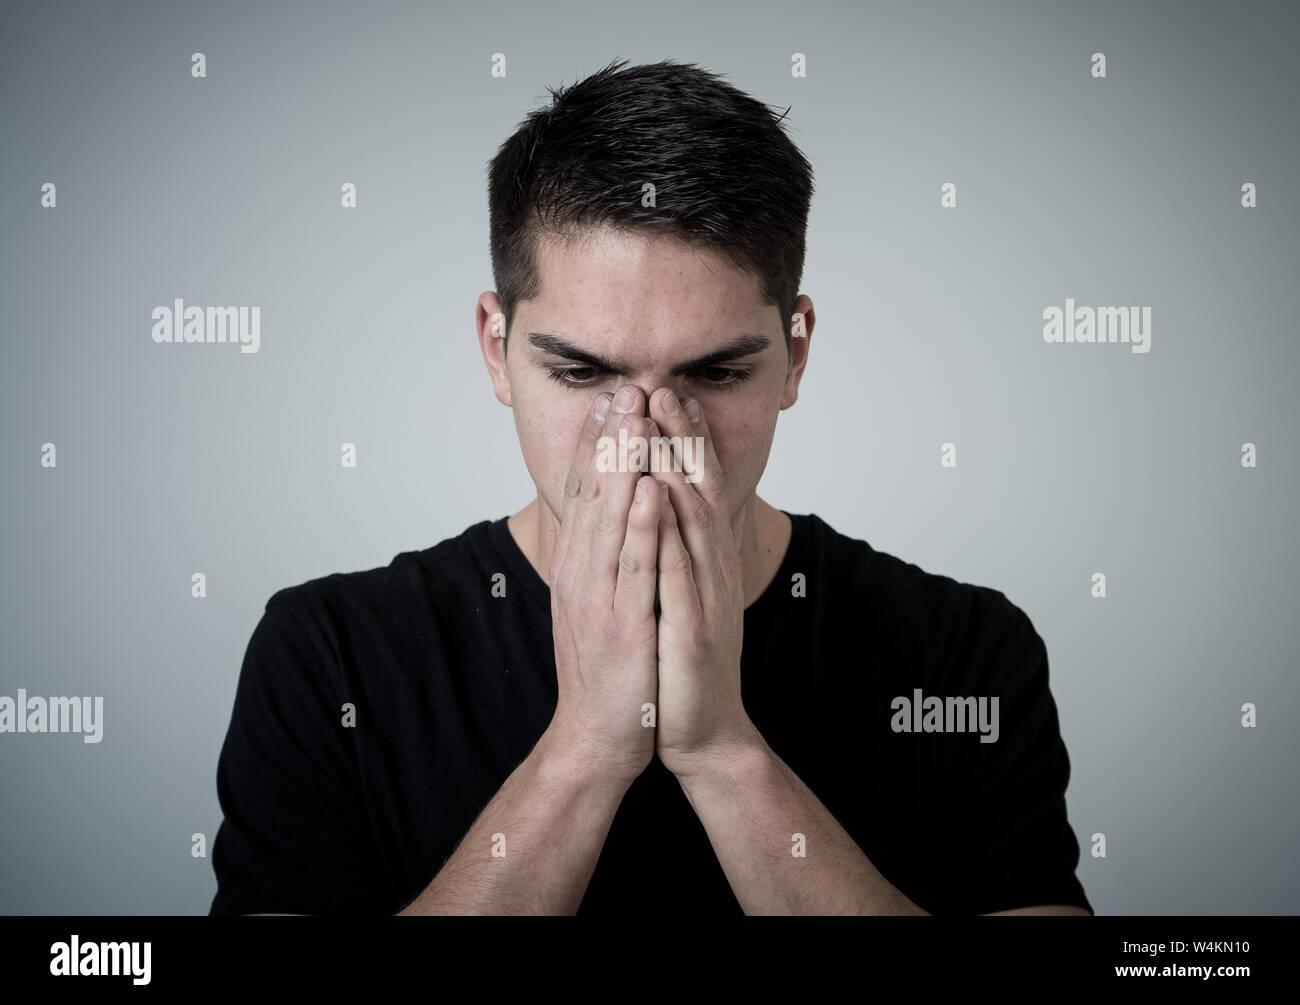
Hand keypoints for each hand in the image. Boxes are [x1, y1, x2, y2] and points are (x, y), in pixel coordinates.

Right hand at [546, 384, 665, 785]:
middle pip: (592, 492)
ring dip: (621, 465)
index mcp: (578, 563)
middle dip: (609, 436)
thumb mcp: (598, 598)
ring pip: (608, 519)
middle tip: (624, 386)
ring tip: (634, 417)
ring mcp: (598, 596)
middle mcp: (580, 571)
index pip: (584, 490)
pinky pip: (632, 568)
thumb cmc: (607, 665)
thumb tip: (612, 510)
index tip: (611, 395)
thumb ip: (602, 554)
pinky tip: (648, 490)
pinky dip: (639, 527)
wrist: (598, 734)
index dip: (596, 441)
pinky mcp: (622, 623)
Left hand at [645, 388, 758, 776]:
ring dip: (674, 465)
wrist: (700, 729)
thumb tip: (675, 505)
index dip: (684, 438)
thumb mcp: (688, 595)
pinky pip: (677, 570)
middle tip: (661, 384)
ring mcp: (704, 597)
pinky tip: (654, 493)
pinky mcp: (693, 628)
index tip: (666, 391)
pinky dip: (666, 529)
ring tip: (658, 419)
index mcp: (705, 560)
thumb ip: (685, 551)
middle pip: (697, 490)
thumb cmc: (686, 661)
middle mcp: (710, 570)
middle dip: (679, 435)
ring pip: (689, 519)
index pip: (695, 487)